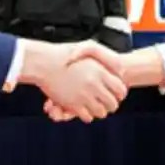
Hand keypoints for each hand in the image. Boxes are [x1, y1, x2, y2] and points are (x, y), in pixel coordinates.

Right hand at [44, 47, 164, 120]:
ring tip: (94, 106)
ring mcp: (84, 96)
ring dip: (99, 111)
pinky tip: (83, 109)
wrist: (43, 63)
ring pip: (101, 112)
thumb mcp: (88, 47)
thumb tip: (118, 68)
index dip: (120, 94)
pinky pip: (87, 117)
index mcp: (100, 72)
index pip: (121, 89)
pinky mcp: (73, 105)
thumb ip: (105, 57)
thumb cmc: (63, 53)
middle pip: (113, 104)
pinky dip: (87, 115)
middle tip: (105, 103)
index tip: (115, 94)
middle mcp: (94, 85)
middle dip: (110, 105)